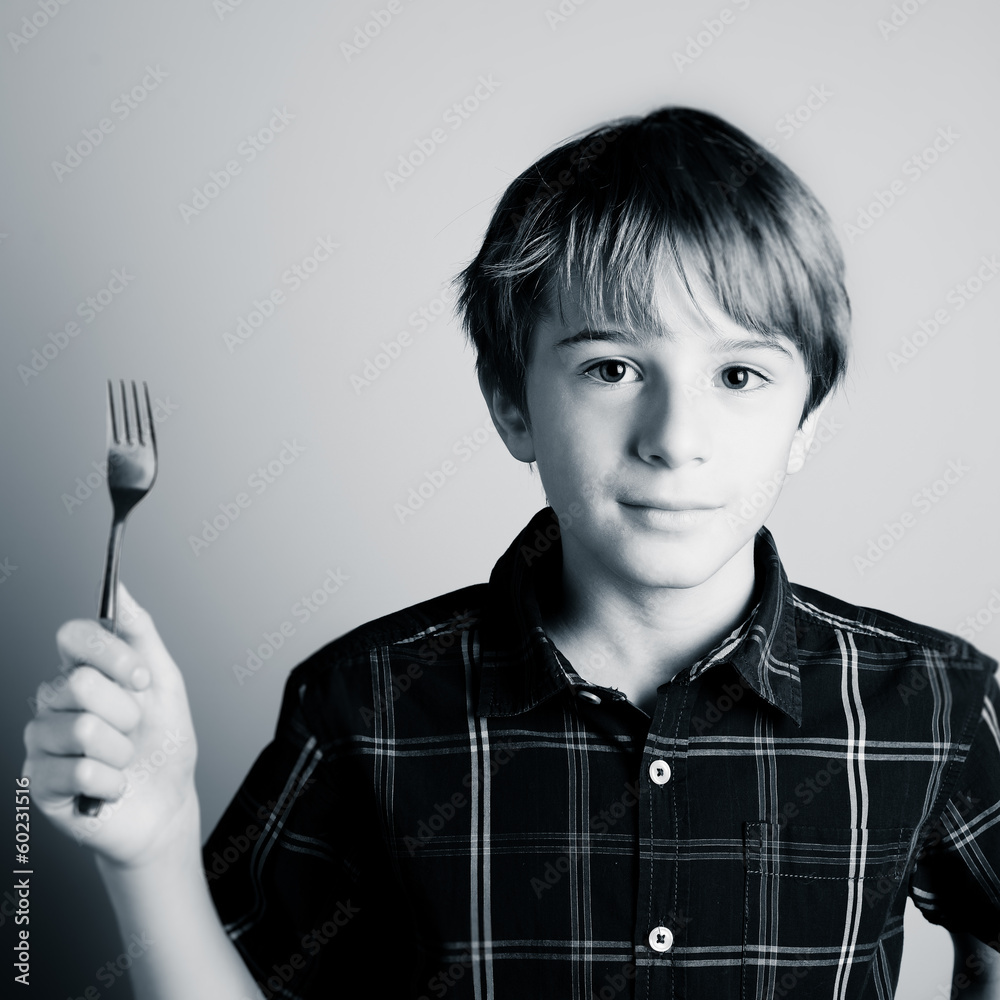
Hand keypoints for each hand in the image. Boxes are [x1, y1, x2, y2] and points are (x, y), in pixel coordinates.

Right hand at [22, 581, 198, 867]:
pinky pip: (80, 771)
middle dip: (125, 711)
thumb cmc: (163, 743)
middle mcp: (54, 703)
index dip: (110, 654)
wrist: (167, 804)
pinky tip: (112, 786)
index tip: (140, 678)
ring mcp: (41, 742)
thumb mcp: (163, 682)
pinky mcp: (39, 783)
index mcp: (82, 672)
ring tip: (123, 759)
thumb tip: (120, 589)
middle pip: (80, 683)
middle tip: (134, 728)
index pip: (73, 636)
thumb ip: (140, 633)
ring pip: (82, 729)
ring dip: (122, 750)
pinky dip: (112, 782)